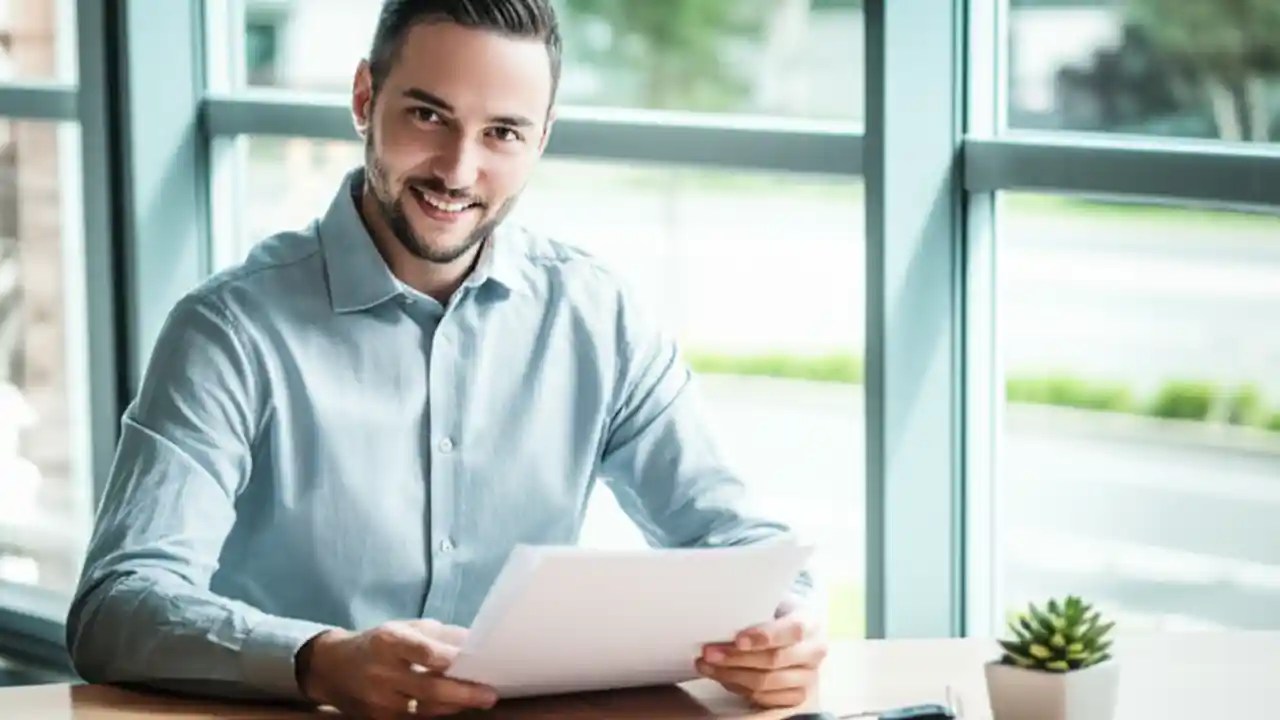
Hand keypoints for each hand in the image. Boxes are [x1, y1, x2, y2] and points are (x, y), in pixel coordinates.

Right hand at [298, 619, 496, 718]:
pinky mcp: (378, 719)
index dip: (449, 658)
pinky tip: (454, 706)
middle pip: (428, 687)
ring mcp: (379, 700)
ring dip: (454, 705)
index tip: (474, 659)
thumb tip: (475, 642)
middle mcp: (382, 672)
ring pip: (425, 708)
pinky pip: (415, 719)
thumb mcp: (405, 628)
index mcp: (389, 642)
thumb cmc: (379, 643)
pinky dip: (437, 712)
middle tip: (489, 694)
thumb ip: (439, 636)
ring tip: (480, 698)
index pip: (422, 651)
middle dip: (462, 693)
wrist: (332, 667)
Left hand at [695, 601, 827, 707]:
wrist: (789, 631)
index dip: (764, 636)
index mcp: (810, 622)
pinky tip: (722, 677)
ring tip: (707, 666)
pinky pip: (764, 699)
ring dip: (731, 675)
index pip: (792, 630)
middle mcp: (814, 652)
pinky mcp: (796, 696)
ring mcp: (807, 677)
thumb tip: (721, 609)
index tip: (738, 640)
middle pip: (774, 660)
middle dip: (736, 658)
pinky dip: (739, 689)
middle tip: (709, 653)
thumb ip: (754, 607)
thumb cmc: (775, 613)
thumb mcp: (770, 601)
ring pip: (766, 683)